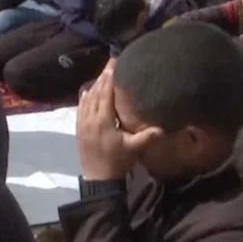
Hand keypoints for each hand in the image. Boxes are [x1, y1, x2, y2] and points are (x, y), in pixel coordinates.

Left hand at [75, 61, 164, 180]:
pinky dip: (85, 97)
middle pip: (95, 92)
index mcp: (103, 120)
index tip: (114, 64)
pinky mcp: (78, 128)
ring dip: (94, 85)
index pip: (105, 93)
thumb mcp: (134, 149)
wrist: (98, 178)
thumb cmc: (117, 162)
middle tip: (110, 63)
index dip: (110, 78)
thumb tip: (164, 127)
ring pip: (86, 98)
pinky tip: (88, 91)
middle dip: (102, 77)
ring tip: (103, 74)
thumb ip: (148, 136)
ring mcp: (82, 122)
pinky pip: (80, 107)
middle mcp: (90, 118)